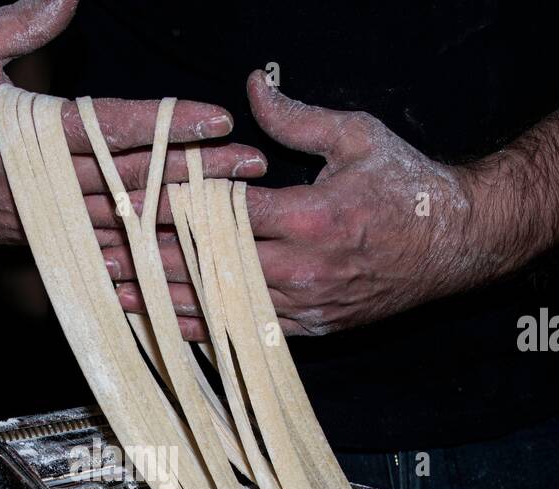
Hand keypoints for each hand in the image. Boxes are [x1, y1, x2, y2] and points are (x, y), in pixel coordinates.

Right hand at [0, 0, 265, 243]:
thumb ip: (21, 21)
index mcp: (33, 136)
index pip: (116, 129)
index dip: (169, 124)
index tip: (219, 119)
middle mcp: (47, 186)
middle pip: (136, 180)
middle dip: (197, 174)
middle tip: (254, 170)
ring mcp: (48, 221)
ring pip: (127, 224)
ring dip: (182, 217)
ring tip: (234, 213)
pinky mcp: (45, 243)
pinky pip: (103, 255)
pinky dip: (143, 261)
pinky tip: (182, 265)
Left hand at [109, 71, 514, 338]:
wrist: (463, 243)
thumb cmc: (411, 186)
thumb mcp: (357, 136)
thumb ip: (298, 117)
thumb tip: (253, 86)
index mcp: (310, 218)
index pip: (220, 213)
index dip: (168, 208)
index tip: (122, 204)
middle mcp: (302, 270)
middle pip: (206, 266)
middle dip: (147, 261)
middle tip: (95, 257)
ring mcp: (305, 306)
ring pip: (219, 307)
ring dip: (163, 302)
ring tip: (114, 297)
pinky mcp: (310, 329)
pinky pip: (244, 332)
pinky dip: (202, 330)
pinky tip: (165, 328)